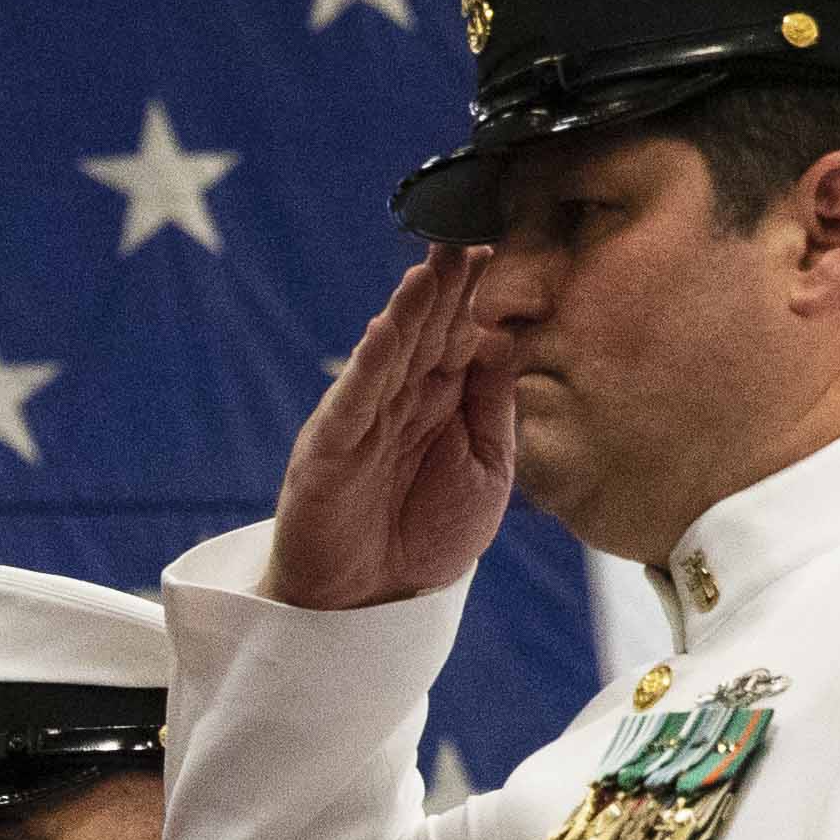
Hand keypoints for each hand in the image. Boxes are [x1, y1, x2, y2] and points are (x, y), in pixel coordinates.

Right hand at [261, 248, 518, 612]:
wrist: (372, 606)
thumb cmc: (429, 539)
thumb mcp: (488, 466)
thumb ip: (494, 404)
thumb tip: (509, 338)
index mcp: (440, 402)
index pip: (461, 336)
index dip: (478, 296)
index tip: (503, 247)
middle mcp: (401, 402)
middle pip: (426, 333)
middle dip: (445, 286)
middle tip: (466, 234)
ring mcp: (363, 423)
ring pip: (389, 356)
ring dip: (409, 312)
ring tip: (431, 267)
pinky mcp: (330, 451)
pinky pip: (351, 402)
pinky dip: (366, 368)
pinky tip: (383, 332)